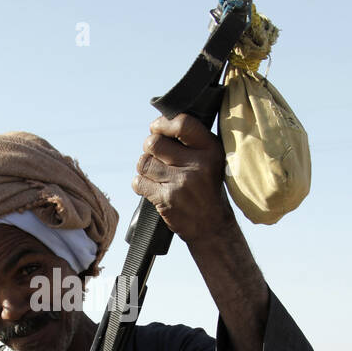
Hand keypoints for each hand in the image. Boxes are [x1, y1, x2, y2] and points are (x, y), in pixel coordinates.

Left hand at [132, 113, 231, 245]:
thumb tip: (158, 125)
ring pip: (143, 163)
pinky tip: (152, 188)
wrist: (212, 226)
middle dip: (149, 148)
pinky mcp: (167, 199)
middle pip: (154, 143)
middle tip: (154, 155)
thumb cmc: (207, 188)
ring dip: (144, 168)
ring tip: (155, 174)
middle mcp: (197, 164)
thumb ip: (191, 142)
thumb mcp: (210, 160)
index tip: (156, 128)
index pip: (182, 123)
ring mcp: (181, 182)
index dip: (162, 124)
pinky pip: (139, 182)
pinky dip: (140, 185)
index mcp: (210, 149)